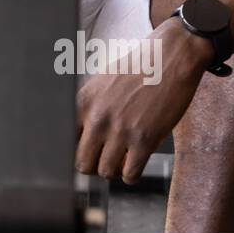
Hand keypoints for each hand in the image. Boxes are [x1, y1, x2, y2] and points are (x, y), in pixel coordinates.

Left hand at [74, 19, 210, 183]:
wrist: (170, 58)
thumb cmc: (138, 68)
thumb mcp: (101, 82)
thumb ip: (87, 107)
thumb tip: (77, 133)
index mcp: (83, 102)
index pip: (64, 141)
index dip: (75, 149)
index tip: (85, 150)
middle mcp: (98, 118)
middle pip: (82, 164)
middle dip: (93, 164)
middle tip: (104, 157)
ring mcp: (120, 130)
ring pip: (105, 172)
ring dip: (114, 169)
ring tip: (122, 158)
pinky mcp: (144, 140)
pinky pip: (129, 175)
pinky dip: (131, 174)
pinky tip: (135, 161)